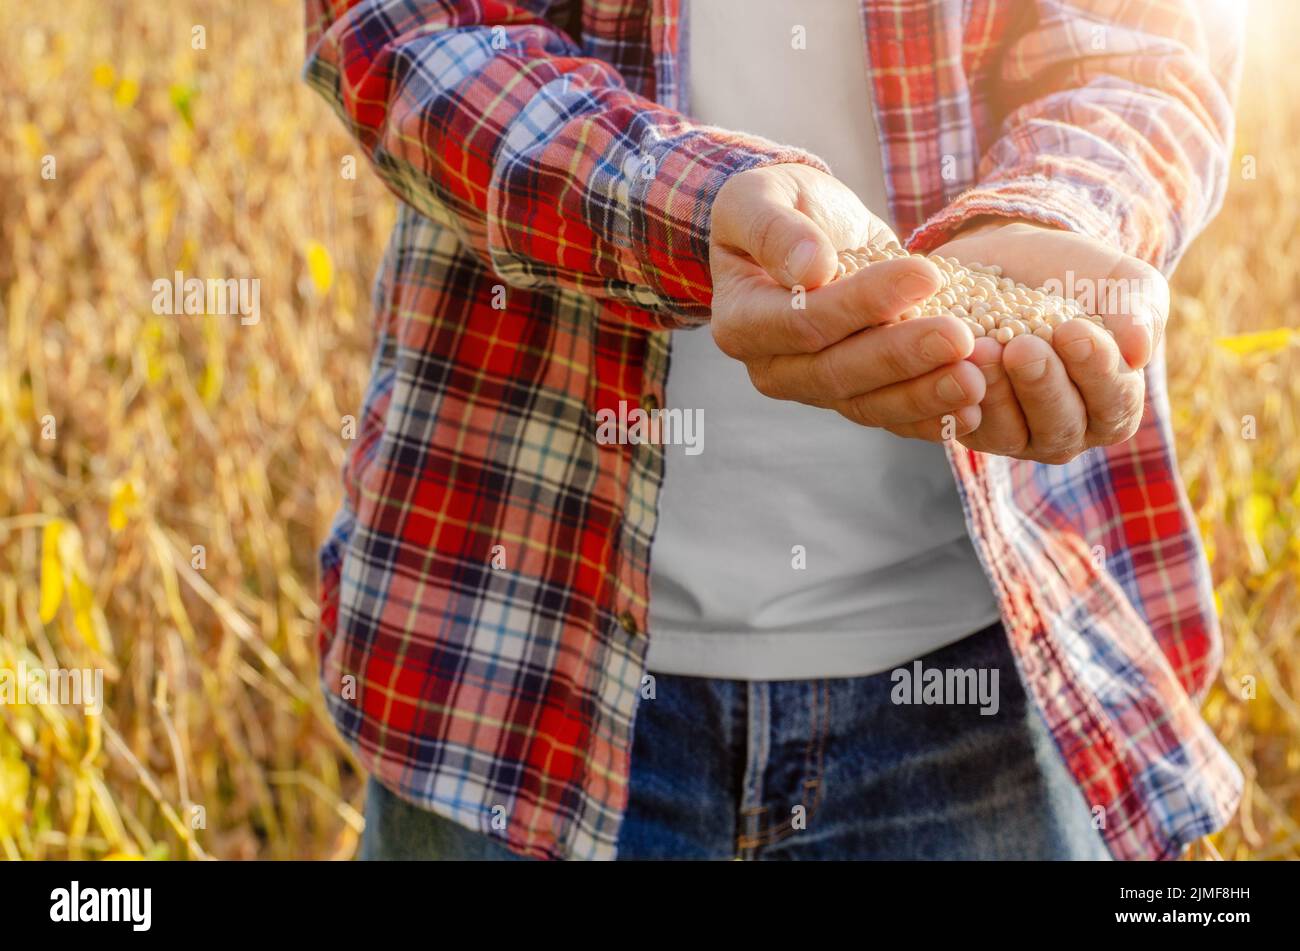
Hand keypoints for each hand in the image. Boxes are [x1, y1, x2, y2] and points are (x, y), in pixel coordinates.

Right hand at [707, 164, 986, 438]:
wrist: (807, 231)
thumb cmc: (778, 206)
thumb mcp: (759, 197)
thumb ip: (773, 230)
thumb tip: (810, 269)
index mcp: (741, 321)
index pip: (802, 322)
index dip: (862, 303)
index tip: (924, 274)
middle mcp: (772, 367)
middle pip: (836, 373)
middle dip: (902, 358)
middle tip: (961, 339)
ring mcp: (813, 388)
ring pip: (867, 404)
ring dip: (924, 396)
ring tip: (977, 380)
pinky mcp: (853, 396)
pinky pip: (890, 415)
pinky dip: (932, 416)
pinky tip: (974, 411)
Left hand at [929, 220, 1166, 462]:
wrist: (1010, 263)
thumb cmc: (1077, 279)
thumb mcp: (1118, 281)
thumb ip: (1137, 309)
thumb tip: (1138, 350)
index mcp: (1113, 404)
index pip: (1115, 402)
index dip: (1097, 371)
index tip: (1074, 330)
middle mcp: (1065, 430)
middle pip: (1060, 427)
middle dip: (1041, 386)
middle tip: (1022, 347)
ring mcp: (1013, 435)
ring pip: (1007, 434)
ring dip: (995, 394)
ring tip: (982, 351)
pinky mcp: (968, 426)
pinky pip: (961, 426)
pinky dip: (954, 400)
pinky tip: (949, 368)